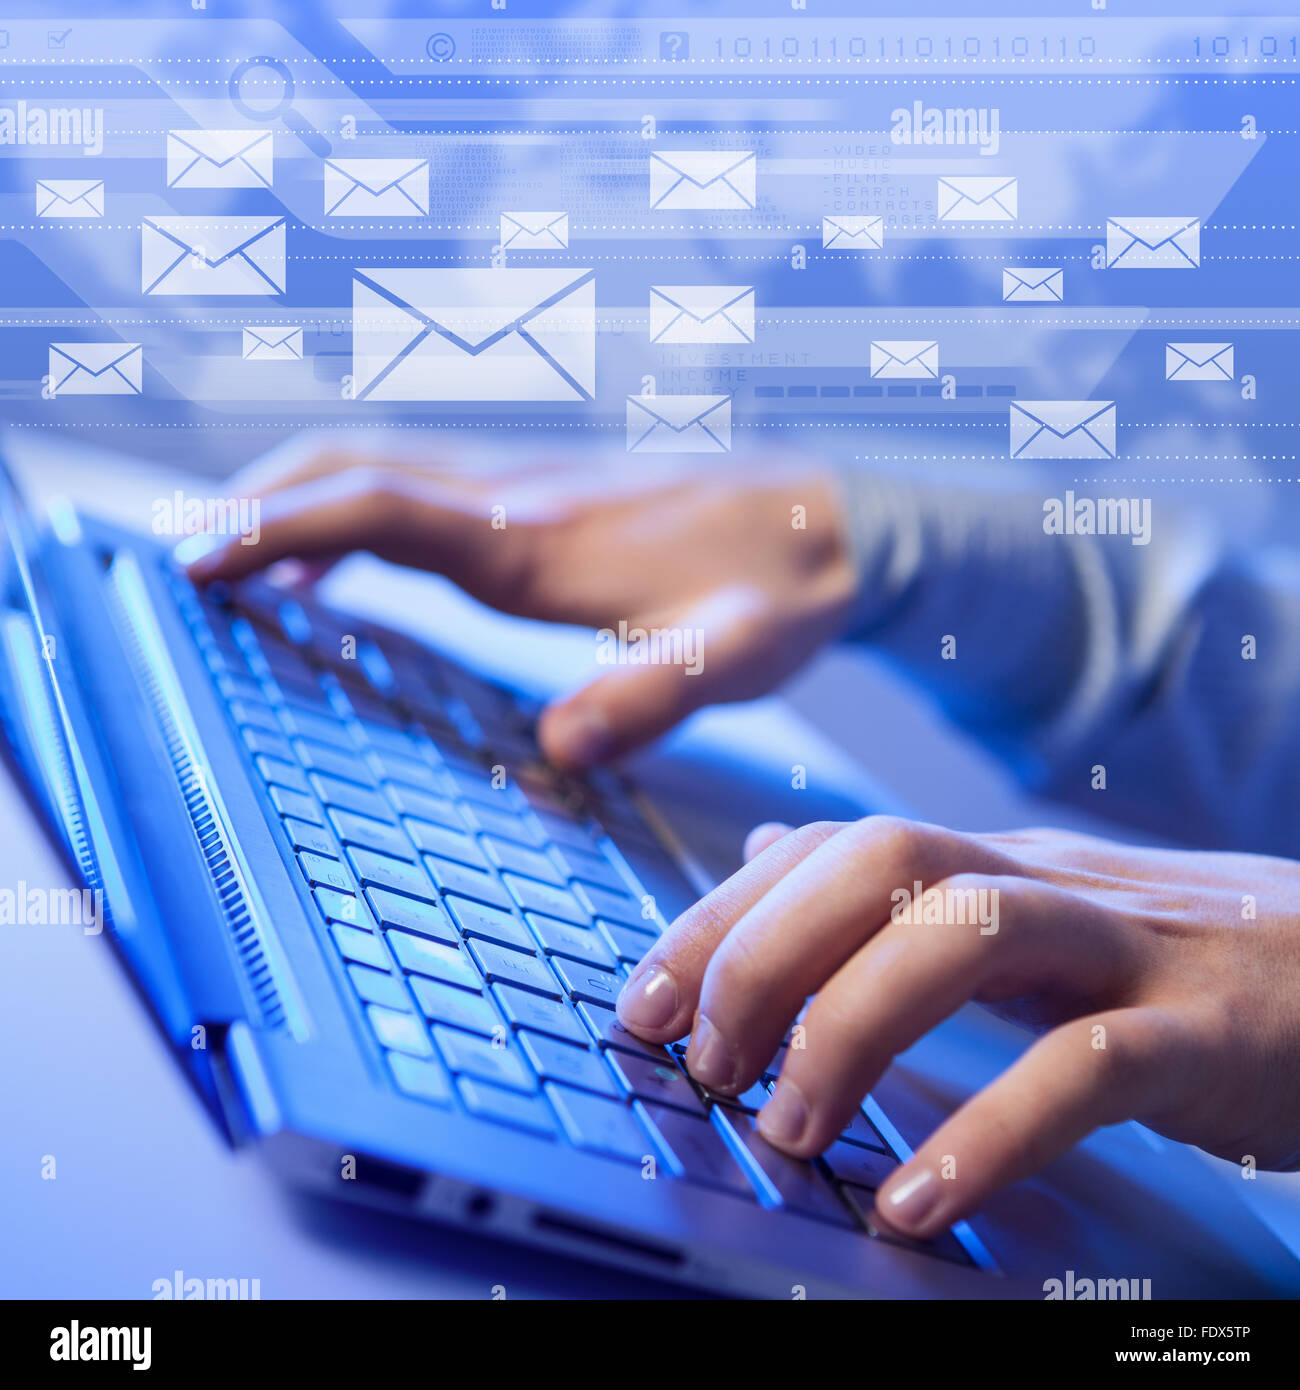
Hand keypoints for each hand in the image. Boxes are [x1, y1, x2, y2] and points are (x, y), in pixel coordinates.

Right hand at [180, 445, 855, 771]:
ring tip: (232, 557)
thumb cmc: (779, 591)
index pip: (379, 507)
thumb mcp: (729, 658)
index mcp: (536, 538)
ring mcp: (526, 487)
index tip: (201, 553)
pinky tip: (340, 566)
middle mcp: (515, 497)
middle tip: (186, 554)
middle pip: (355, 467)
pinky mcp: (542, 497)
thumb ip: (650, 696)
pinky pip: (419, 493)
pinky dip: (352, 517)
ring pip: (380, 469)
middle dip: (260, 500)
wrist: (832, 521)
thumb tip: (562, 748)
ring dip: (297, 499)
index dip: (282, 524)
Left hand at [615, 815, 1299, 1238]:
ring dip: (851, 1027)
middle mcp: (1045, 883)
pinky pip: (1086, 1067)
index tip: (645, 1004)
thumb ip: (892, 889)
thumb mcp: (1024, 907)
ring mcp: (1128, 948)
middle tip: (703, 1064)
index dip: (722, 914)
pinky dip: (991, 1129)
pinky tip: (922, 1202)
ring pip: (968, 933)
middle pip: (881, 860)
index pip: (831, 846)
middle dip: (763, 954)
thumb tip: (762, 858)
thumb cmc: (1174, 958)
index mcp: (994, 864)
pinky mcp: (1205, 1034)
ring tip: (791, 1129)